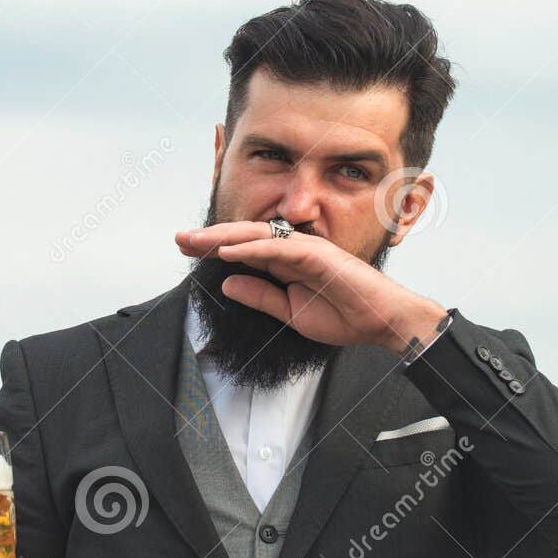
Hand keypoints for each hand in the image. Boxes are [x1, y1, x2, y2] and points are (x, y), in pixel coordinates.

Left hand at [174, 222, 446, 354]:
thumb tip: (227, 283)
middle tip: (179, 239)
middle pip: (243, 237)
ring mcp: (304, 249)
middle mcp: (292, 250)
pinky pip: (277, 247)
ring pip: (256, 235)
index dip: (213, 247)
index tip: (186, 249)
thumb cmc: (343, 316)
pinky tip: (227, 250)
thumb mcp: (289, 312)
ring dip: (223, 237)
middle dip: (209, 237)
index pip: (243, 250)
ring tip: (194, 241)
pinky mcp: (316, 254)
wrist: (379, 322)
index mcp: (285, 263)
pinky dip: (251, 247)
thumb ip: (260, 297)